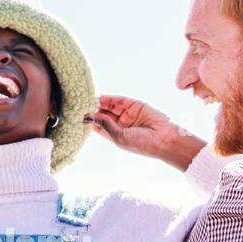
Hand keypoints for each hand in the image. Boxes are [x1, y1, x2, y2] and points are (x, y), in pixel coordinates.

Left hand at [89, 95, 206, 171]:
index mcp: (116, 135)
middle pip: (103, 114)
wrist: (164, 139)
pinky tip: (100, 97)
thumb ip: (105, 125)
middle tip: (81, 105)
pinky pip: (120, 100)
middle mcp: (121, 124)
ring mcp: (128, 114)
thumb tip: (90, 116)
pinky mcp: (135, 105)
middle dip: (93, 109)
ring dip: (99, 103)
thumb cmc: (142, 144)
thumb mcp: (119, 137)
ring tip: (88, 100)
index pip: (99, 126)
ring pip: (110, 106)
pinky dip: (109, 98)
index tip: (78, 116)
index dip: (89, 120)